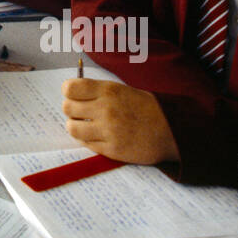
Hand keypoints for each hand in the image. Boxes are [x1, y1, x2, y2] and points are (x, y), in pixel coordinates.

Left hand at [61, 78, 179, 165]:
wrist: (170, 131)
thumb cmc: (145, 108)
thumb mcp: (122, 90)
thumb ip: (98, 92)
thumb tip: (72, 92)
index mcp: (108, 91)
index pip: (70, 88)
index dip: (69, 92)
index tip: (74, 95)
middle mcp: (105, 109)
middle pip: (67, 108)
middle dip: (72, 110)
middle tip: (81, 113)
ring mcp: (108, 130)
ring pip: (72, 128)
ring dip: (76, 127)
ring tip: (86, 126)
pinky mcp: (111, 149)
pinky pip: (85, 144)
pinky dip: (87, 140)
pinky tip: (97, 136)